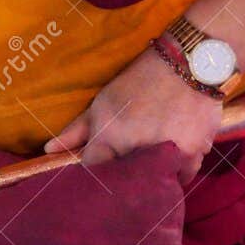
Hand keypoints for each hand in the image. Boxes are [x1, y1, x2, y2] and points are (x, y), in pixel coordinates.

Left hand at [43, 47, 222, 184]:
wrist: (189, 63)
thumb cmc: (139, 81)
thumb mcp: (103, 102)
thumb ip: (76, 131)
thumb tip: (48, 150)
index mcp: (110, 138)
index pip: (94, 172)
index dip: (98, 171)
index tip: (104, 166)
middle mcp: (137, 150)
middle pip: (126, 181)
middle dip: (125, 177)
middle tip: (129, 162)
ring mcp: (169, 153)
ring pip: (158, 180)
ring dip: (154, 175)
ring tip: (154, 158)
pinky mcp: (196, 152)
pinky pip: (184, 173)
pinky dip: (178, 169)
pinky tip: (174, 155)